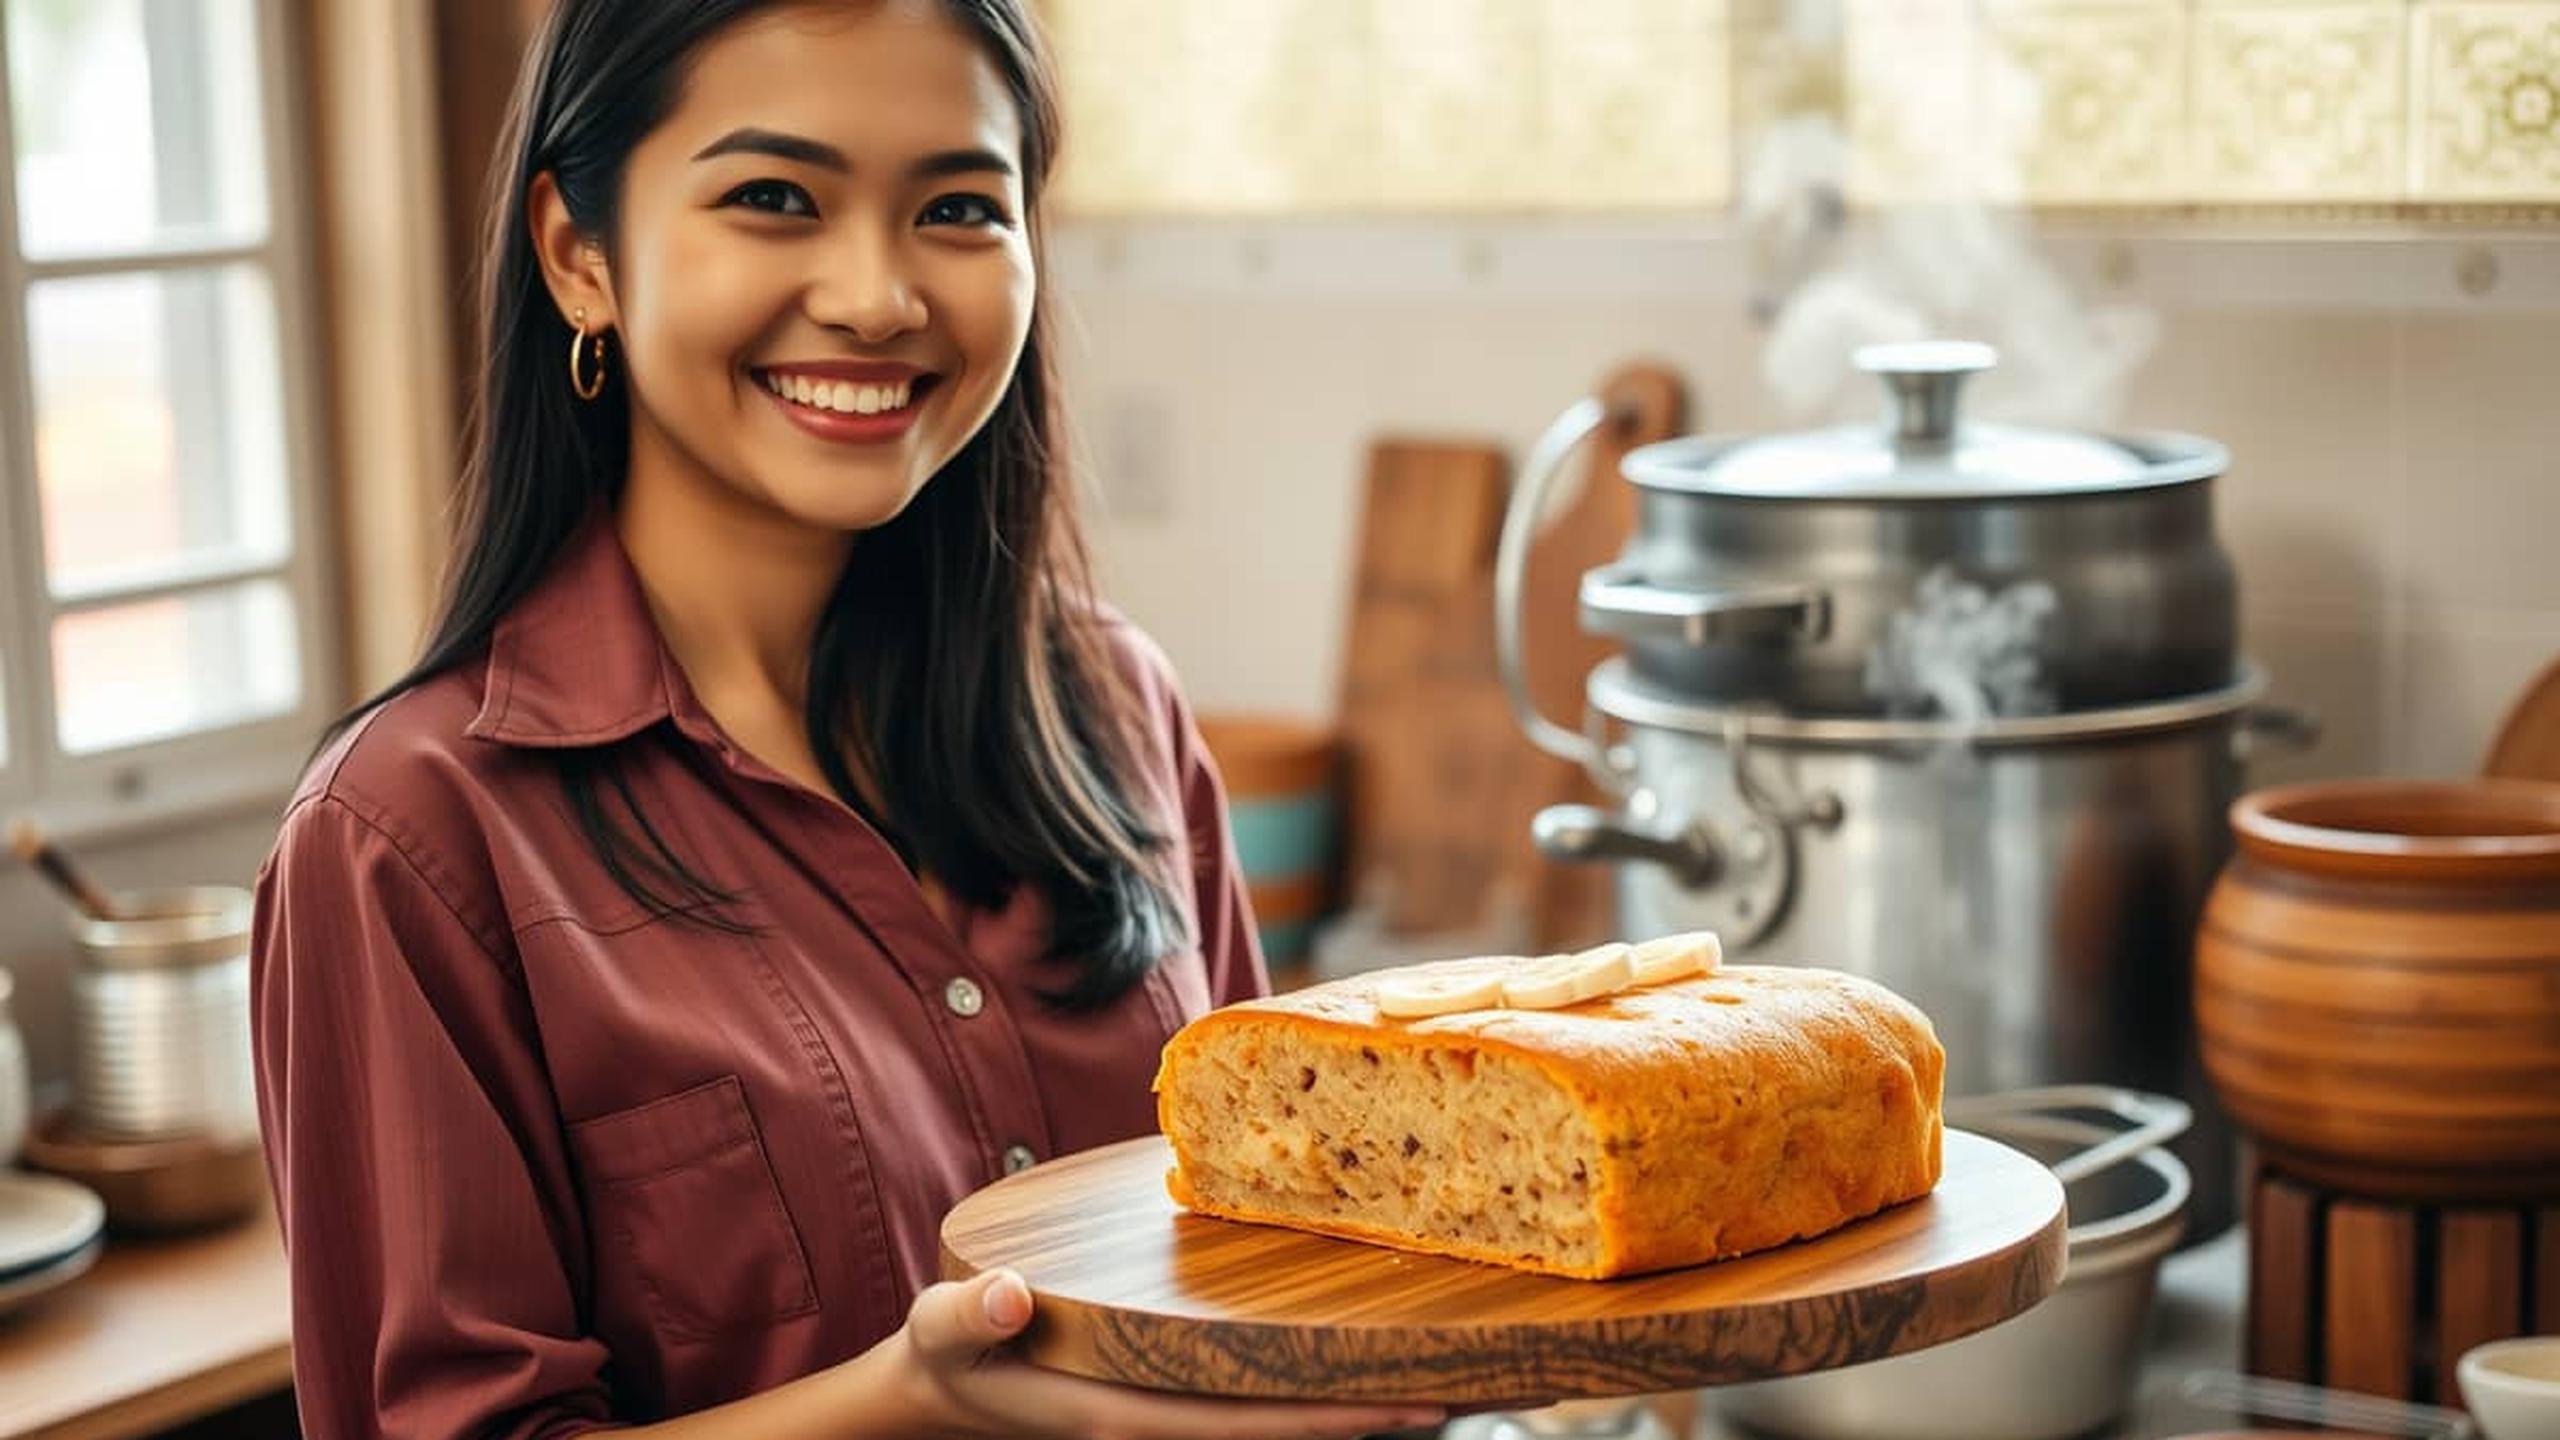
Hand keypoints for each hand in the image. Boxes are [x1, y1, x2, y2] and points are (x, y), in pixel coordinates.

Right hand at [890, 1268, 1448, 1439]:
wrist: (935, 1398)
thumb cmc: (944, 1363)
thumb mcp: (941, 1334)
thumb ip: (969, 1317)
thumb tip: (1007, 1299)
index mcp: (1125, 1415)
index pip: (1251, 1423)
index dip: (1333, 1416)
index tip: (1413, 1401)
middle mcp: (1162, 1421)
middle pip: (1288, 1425)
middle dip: (1372, 1407)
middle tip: (1465, 1376)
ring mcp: (1168, 1412)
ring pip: (1277, 1411)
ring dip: (1348, 1392)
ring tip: (1436, 1360)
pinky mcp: (1168, 1392)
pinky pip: (1252, 1392)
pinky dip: (1306, 1375)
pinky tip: (1351, 1348)